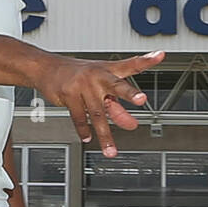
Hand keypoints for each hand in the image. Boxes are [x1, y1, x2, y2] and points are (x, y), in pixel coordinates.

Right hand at [36, 50, 164, 155]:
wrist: (47, 68)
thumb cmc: (78, 76)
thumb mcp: (100, 87)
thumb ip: (117, 106)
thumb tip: (130, 124)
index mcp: (109, 71)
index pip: (132, 64)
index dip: (147, 60)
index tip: (160, 56)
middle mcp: (98, 76)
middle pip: (117, 85)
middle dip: (130, 93)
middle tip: (141, 98)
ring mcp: (83, 84)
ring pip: (98, 113)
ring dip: (105, 135)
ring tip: (111, 150)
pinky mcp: (69, 94)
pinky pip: (79, 117)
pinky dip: (84, 129)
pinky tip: (88, 137)